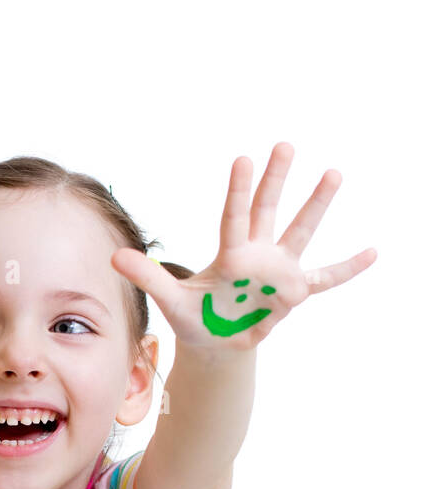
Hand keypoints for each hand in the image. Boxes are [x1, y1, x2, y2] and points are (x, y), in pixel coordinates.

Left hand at [111, 142, 376, 352]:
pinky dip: (348, 268)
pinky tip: (373, 251)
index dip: (239, 191)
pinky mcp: (294, 293)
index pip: (234, 217)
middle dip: (277, 180)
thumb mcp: (171, 300)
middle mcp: (257, 253)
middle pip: (269, 210)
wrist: (216, 343)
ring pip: (301, 233)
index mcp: (229, 253)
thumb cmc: (195, 317)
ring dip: (317, 205)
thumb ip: (150, 276)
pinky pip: (326, 278)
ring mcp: (279, 271)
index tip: (244, 159)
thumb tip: (115, 257)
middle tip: (286, 145)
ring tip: (333, 172)